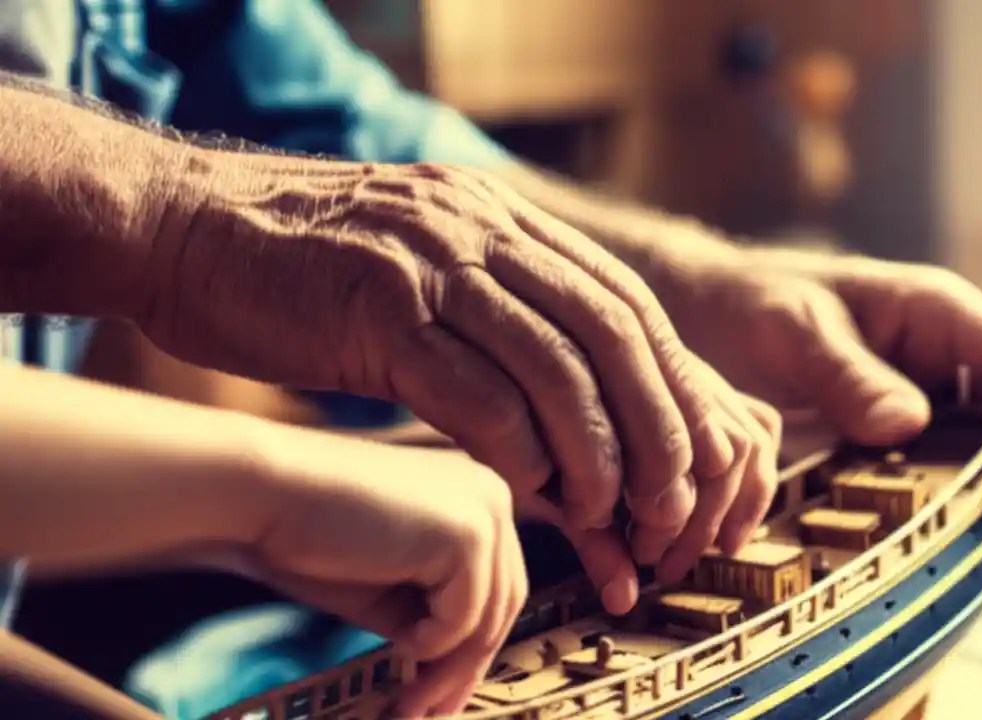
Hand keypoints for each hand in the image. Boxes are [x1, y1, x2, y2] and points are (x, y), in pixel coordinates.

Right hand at [139, 151, 775, 604]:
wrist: (188, 226)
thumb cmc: (308, 265)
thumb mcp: (425, 257)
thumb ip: (498, 301)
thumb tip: (573, 391)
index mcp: (504, 217)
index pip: (622, 301)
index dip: (669, 382)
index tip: (690, 453)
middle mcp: (481, 229)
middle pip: (610, 331)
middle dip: (654, 422)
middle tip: (670, 497)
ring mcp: (432, 264)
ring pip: (554, 363)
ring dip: (595, 448)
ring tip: (608, 510)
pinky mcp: (377, 310)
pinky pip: (474, 389)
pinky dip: (519, 448)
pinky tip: (534, 492)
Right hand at [240, 428, 524, 716]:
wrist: (264, 494)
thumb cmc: (312, 537)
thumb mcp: (390, 586)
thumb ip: (433, 613)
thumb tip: (460, 674)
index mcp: (477, 496)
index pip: (496, 583)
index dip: (473, 647)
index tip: (441, 699)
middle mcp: (494, 494)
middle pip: (504, 601)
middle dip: (464, 667)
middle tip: (426, 715)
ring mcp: (486, 510)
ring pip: (489, 615)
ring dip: (448, 670)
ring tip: (409, 707)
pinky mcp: (468, 533)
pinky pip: (466, 616)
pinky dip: (433, 643)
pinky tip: (399, 643)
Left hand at [662, 252, 981, 473]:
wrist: (711, 315)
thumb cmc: (753, 304)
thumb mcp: (791, 330)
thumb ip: (844, 373)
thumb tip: (909, 424)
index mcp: (934, 309)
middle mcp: (943, 353)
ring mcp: (926, 395)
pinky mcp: (901, 434)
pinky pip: (942, 465)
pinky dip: (950, 496)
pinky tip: (939, 534)